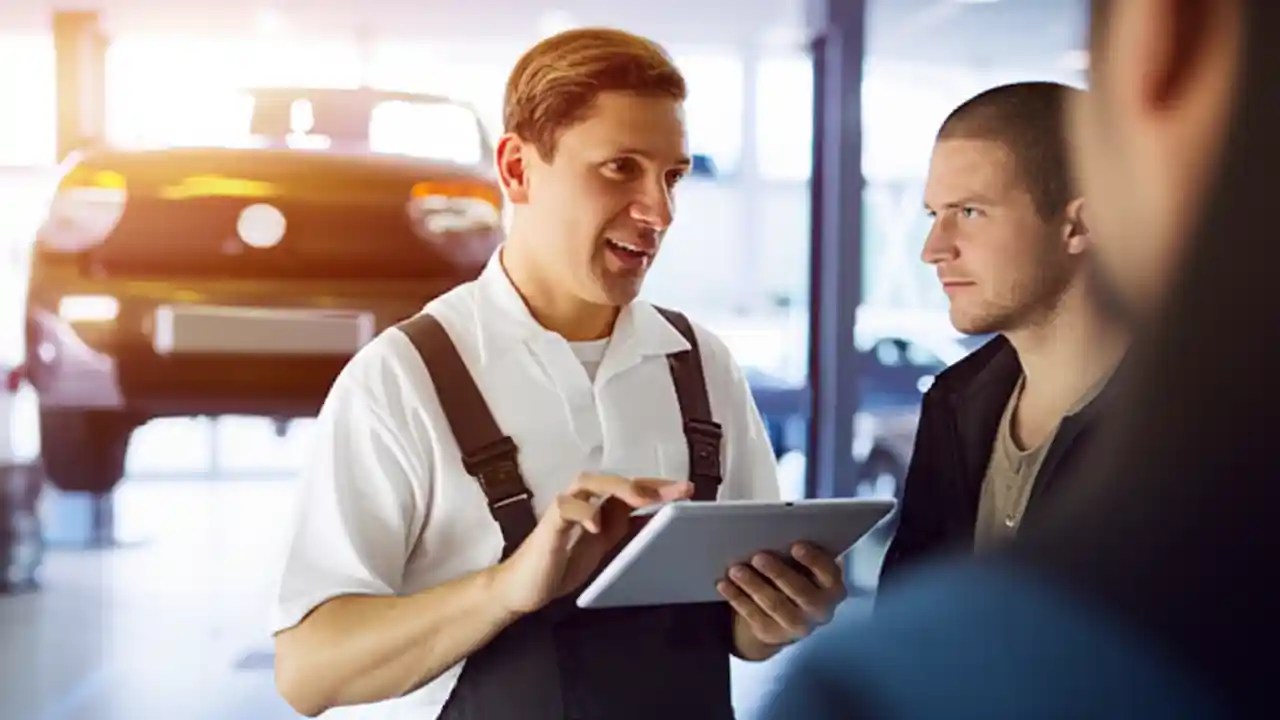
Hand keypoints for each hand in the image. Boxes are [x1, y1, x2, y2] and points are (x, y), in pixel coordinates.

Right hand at [493, 473, 693, 614]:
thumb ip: (622, 531)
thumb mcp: (603, 548)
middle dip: (648, 483)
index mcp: (598, 507)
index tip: (687, 491)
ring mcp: (564, 509)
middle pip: (616, 480)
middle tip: (678, 491)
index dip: (658, 488)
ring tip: (642, 498)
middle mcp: (582, 501)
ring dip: (618, 487)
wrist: (523, 588)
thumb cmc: (561, 565)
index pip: (631, 489)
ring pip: (589, 482)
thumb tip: (656, 520)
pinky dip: (583, 512)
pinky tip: (596, 524)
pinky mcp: (549, 524)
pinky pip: (565, 507)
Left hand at [718, 542, 846, 647]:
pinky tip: (724, 585)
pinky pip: (754, 616)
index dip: (814, 560)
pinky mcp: (774, 634)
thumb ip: (798, 552)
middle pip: (801, 592)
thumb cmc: (797, 575)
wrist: (788, 613)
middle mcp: (821, 610)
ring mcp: (798, 626)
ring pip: (775, 604)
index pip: (829, 573)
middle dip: (779, 573)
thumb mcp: (804, 565)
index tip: (796, 546)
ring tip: (736, 569)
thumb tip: (775, 531)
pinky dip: (737, 598)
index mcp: (832, 587)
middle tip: (758, 557)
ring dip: (753, 585)